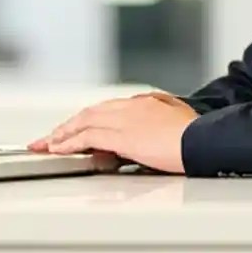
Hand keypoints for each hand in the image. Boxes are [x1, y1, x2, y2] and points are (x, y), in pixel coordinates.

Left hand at [27, 93, 197, 173]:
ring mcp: (124, 120)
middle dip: (67, 125)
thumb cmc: (197, 133)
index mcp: (143, 103)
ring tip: (47, 144)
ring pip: (84, 122)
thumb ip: (160, 108)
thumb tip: (149, 106)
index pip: (106, 109)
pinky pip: (87, 136)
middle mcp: (130, 108)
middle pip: (90, 113)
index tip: (74, 128)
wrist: (204, 140)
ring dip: (62, 133)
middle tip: (50, 137)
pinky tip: (59, 148)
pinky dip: (70, 141)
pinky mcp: (121, 135)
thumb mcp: (178, 113)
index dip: (86, 119)